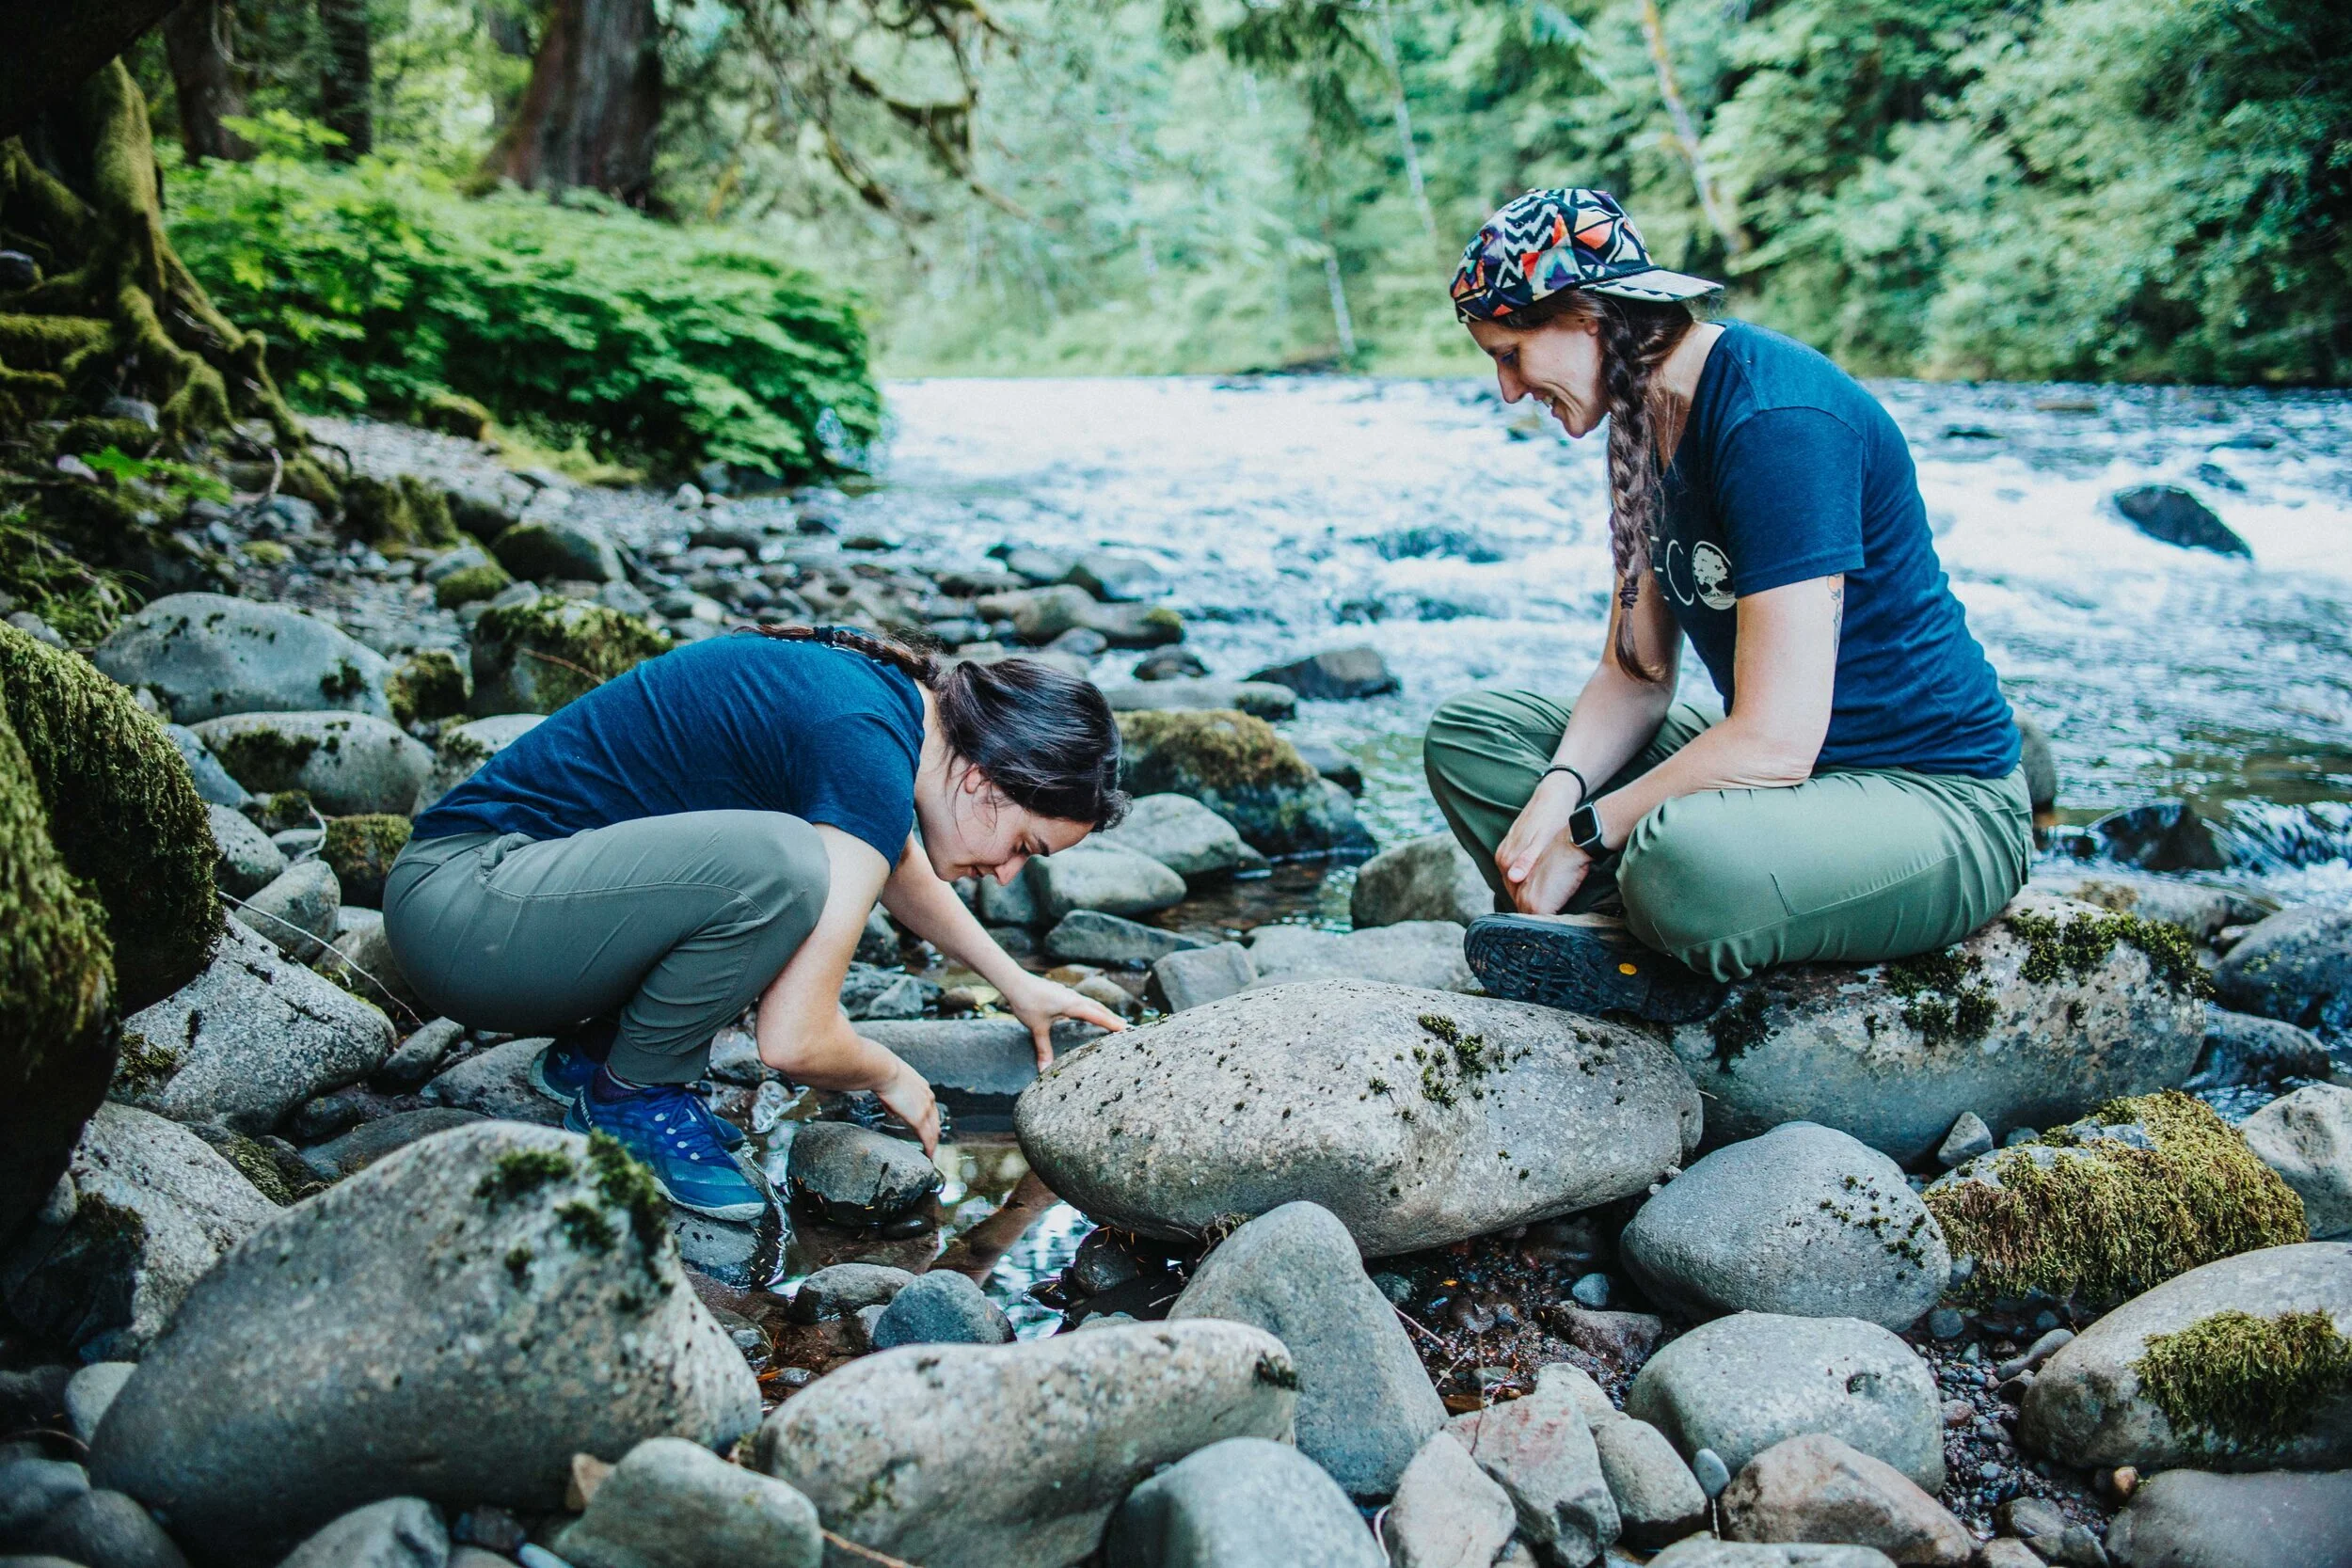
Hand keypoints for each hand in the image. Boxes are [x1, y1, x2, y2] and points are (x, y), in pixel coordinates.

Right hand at [875, 1056, 940, 1156]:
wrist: (884, 1071)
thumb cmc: (883, 1073)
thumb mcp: (892, 1085)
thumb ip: (894, 1101)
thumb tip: (892, 1112)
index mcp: (923, 1088)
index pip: (931, 1108)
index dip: (930, 1120)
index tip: (928, 1127)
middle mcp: (928, 1098)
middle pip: (935, 1121)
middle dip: (935, 1134)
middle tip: (932, 1145)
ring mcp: (925, 1109)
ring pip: (933, 1131)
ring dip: (932, 1144)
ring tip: (930, 1154)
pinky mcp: (918, 1119)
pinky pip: (926, 1137)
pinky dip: (929, 1148)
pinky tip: (928, 1155)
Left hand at [1001, 973, 1127, 1071]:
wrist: (1015, 982)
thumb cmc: (1027, 1003)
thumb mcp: (1037, 1028)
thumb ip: (1043, 1049)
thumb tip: (1044, 1070)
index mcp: (1073, 1005)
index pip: (1098, 1016)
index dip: (1112, 1023)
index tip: (1126, 1029)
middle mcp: (1074, 997)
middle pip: (1098, 1008)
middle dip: (1112, 1017)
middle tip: (1126, 1027)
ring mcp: (1068, 993)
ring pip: (1090, 1003)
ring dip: (1102, 1011)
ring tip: (1111, 1019)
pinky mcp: (1061, 992)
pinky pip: (1081, 1001)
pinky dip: (1090, 1007)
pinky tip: (1086, 1011)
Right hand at [1498, 771, 1589, 912]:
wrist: (1552, 796)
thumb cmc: (1552, 819)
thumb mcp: (1542, 840)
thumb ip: (1527, 859)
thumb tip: (1512, 878)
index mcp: (1507, 859)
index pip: (1514, 896)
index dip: (1528, 911)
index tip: (1542, 924)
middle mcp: (1502, 859)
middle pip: (1513, 893)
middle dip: (1527, 907)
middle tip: (1545, 923)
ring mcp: (1506, 855)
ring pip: (1514, 885)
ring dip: (1527, 897)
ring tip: (1544, 911)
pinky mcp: (1512, 851)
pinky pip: (1516, 875)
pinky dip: (1526, 884)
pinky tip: (1539, 889)